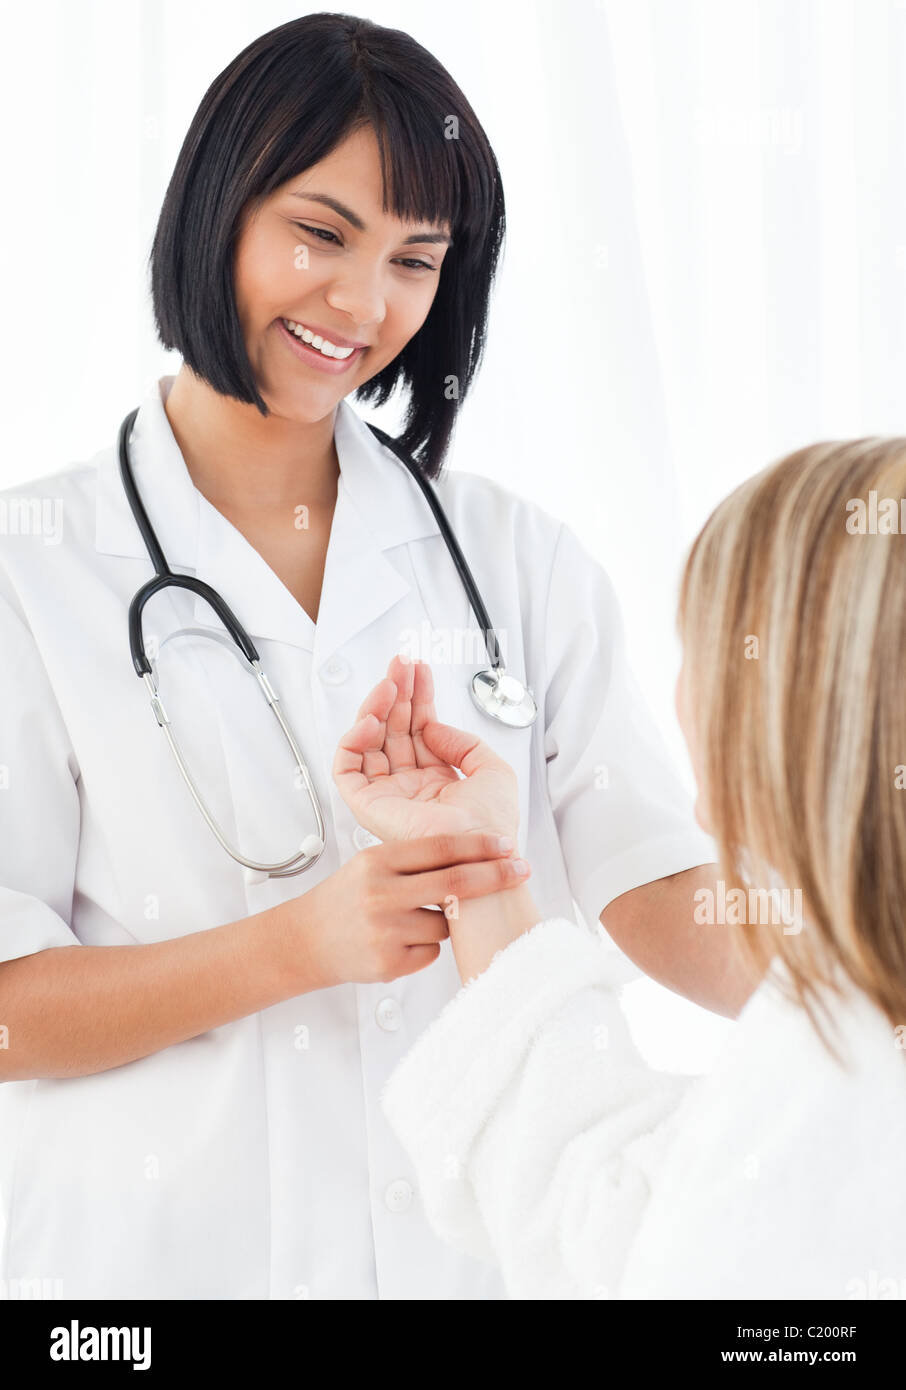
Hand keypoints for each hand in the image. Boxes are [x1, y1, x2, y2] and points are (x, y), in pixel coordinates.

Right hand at [286, 834, 528, 987]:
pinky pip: (432, 952)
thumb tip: (473, 853)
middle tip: (522, 869)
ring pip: (446, 924)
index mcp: (378, 861)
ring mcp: (386, 931)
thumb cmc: (346, 897)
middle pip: (455, 883)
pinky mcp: (389, 964)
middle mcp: (382, 894)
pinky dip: (426, 946)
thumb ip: (414, 860)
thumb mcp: (371, 863)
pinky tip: (400, 941)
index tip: (507, 844)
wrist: (306, 941)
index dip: (480, 845)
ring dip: (446, 921)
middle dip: (495, 876)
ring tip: (414, 918)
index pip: (441, 847)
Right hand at [332, 655, 519, 843]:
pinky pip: (347, 769)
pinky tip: (370, 721)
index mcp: (436, 781)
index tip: (419, 670)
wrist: (482, 852)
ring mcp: (388, 794)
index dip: (418, 698)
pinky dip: (352, 741)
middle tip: (400, 664)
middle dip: (396, 693)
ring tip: (389, 684)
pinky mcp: (368, 805)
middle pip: (394, 729)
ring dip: (375, 707)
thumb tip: (434, 725)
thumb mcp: (493, 770)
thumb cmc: (492, 825)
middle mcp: (410, 786)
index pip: (419, 729)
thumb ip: (465, 742)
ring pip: (369, 741)